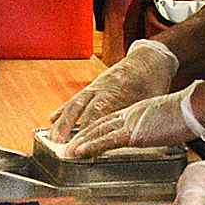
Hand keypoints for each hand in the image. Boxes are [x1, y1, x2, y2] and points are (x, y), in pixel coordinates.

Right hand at [49, 38, 178, 139]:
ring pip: (74, 104)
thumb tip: (136, 136)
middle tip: (58, 145)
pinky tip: (52, 120)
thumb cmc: (153, 81)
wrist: (150, 59)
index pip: (98, 111)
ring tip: (51, 139)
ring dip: (61, 121)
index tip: (81, 144)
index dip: (88, 127)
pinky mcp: (93, 87)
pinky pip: (75, 99)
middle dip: (67, 127)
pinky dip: (63, 109)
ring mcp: (95, 87)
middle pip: (79, 108)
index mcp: (117, 91)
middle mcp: (102, 88)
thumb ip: (140, 116)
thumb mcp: (152, 99)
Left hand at [63, 81, 204, 157]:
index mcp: (140, 110)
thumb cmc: (190, 113)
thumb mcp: (171, 117)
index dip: (97, 126)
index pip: (113, 118)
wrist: (194, 108)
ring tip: (69, 150)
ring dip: (81, 141)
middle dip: (83, 134)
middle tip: (70, 143)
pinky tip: (80, 152)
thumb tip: (170, 131)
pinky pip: (107, 141)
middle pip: (101, 123)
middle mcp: (131, 114)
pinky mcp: (134, 134)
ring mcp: (131, 123)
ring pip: (99, 131)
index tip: (87, 133)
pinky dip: (91, 147)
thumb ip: (164, 124)